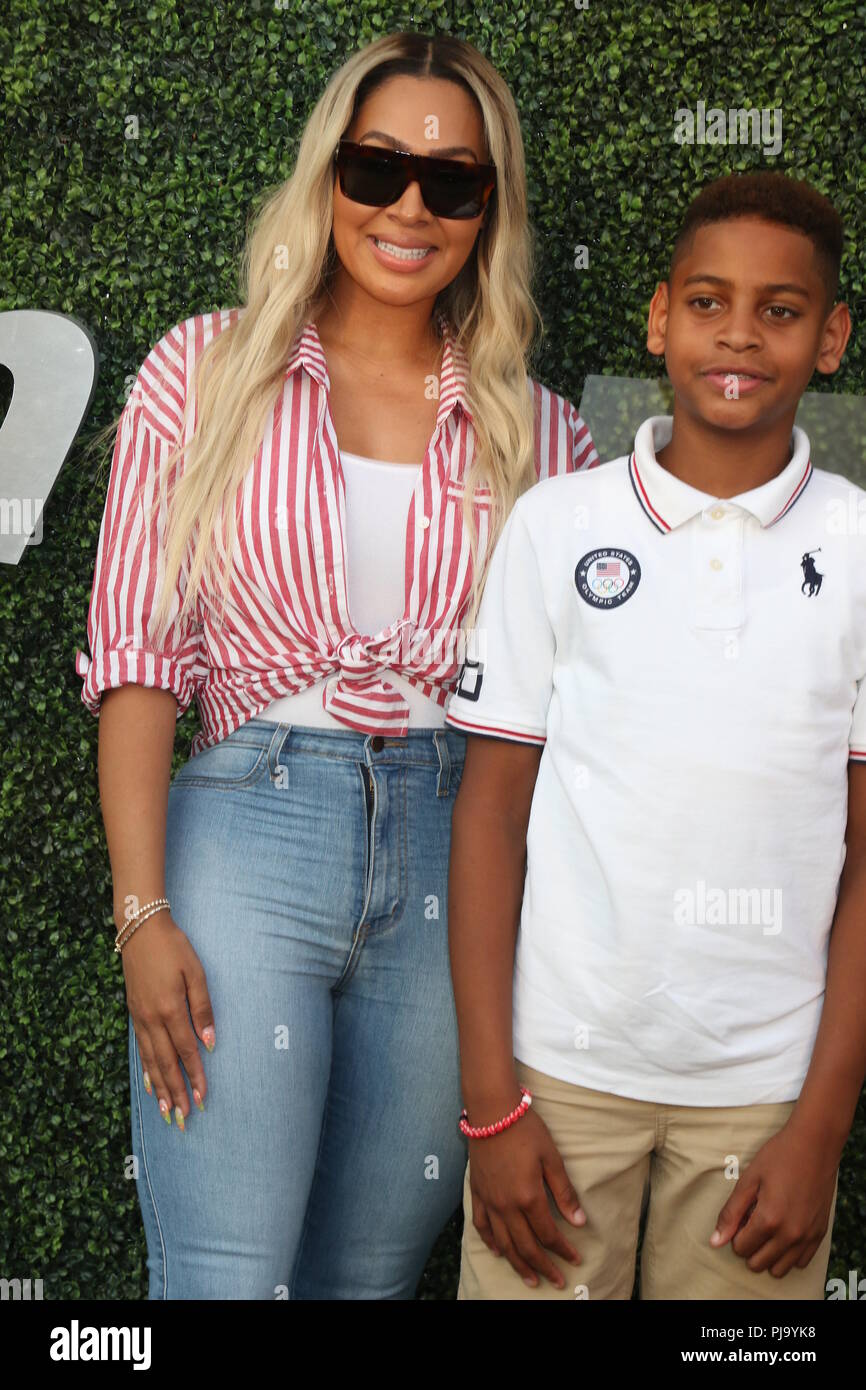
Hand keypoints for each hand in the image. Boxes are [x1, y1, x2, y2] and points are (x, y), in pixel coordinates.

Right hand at [122, 913, 215, 1129]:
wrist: (140, 929)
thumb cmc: (173, 948)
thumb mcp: (195, 973)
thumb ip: (202, 1008)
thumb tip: (210, 1042)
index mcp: (170, 1010)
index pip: (186, 1052)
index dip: (195, 1077)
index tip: (203, 1098)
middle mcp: (151, 1019)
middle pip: (166, 1064)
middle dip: (176, 1094)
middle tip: (183, 1119)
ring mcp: (139, 1018)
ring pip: (150, 1061)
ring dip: (159, 1089)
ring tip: (166, 1112)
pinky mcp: (133, 1014)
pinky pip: (140, 1049)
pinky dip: (146, 1070)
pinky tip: (150, 1084)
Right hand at [467, 1103, 585, 1289]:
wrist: (492, 1110)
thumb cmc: (525, 1129)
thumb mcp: (551, 1158)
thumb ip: (563, 1192)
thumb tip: (579, 1222)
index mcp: (528, 1196)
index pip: (549, 1234)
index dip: (563, 1250)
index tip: (575, 1260)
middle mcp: (506, 1205)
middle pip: (526, 1246)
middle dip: (543, 1266)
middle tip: (557, 1281)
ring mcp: (489, 1200)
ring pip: (503, 1243)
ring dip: (517, 1264)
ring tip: (530, 1279)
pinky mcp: (477, 1192)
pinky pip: (481, 1225)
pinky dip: (491, 1242)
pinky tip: (498, 1251)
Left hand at [710, 1119, 838, 1276]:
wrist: (815, 1145)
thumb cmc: (778, 1157)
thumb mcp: (749, 1180)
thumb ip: (731, 1213)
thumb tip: (715, 1242)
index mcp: (769, 1220)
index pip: (741, 1248)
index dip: (735, 1234)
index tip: (741, 1216)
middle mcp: (790, 1234)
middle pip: (758, 1263)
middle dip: (749, 1245)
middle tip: (752, 1221)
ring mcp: (807, 1237)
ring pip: (779, 1269)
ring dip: (768, 1254)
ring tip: (768, 1228)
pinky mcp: (820, 1234)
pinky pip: (800, 1263)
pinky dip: (788, 1254)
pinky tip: (784, 1232)